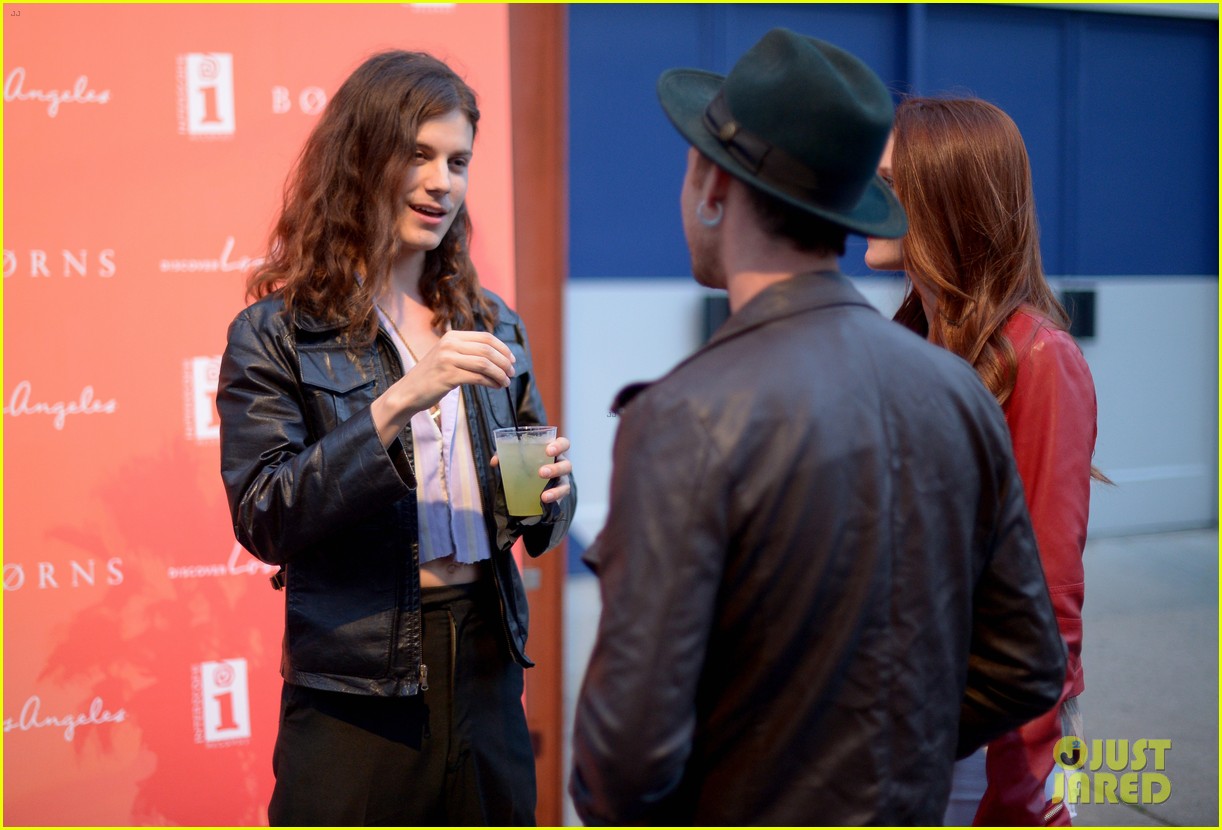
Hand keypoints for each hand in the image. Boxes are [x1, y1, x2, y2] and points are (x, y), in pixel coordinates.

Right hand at [397, 330, 515, 413]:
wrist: (409, 391)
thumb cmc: (433, 376)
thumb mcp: (448, 355)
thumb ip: (468, 351)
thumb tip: (499, 356)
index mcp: (452, 336)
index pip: (485, 337)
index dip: (503, 348)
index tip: (512, 359)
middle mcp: (450, 344)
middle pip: (487, 350)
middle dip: (504, 362)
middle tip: (512, 373)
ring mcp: (448, 359)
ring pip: (485, 364)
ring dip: (500, 374)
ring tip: (505, 382)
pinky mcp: (448, 376)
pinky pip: (478, 378)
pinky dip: (491, 382)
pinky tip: (496, 387)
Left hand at [491, 435, 572, 503]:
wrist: (530, 487)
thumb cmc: (526, 466)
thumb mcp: (516, 459)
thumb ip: (505, 456)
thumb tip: (495, 461)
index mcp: (553, 452)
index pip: (563, 444)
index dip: (559, 446)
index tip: (548, 450)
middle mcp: (561, 465)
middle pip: (567, 465)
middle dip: (556, 468)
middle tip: (541, 472)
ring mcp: (562, 481)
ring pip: (565, 484)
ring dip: (556, 489)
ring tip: (544, 495)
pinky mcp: (559, 495)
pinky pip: (560, 498)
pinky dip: (553, 499)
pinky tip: (544, 501)